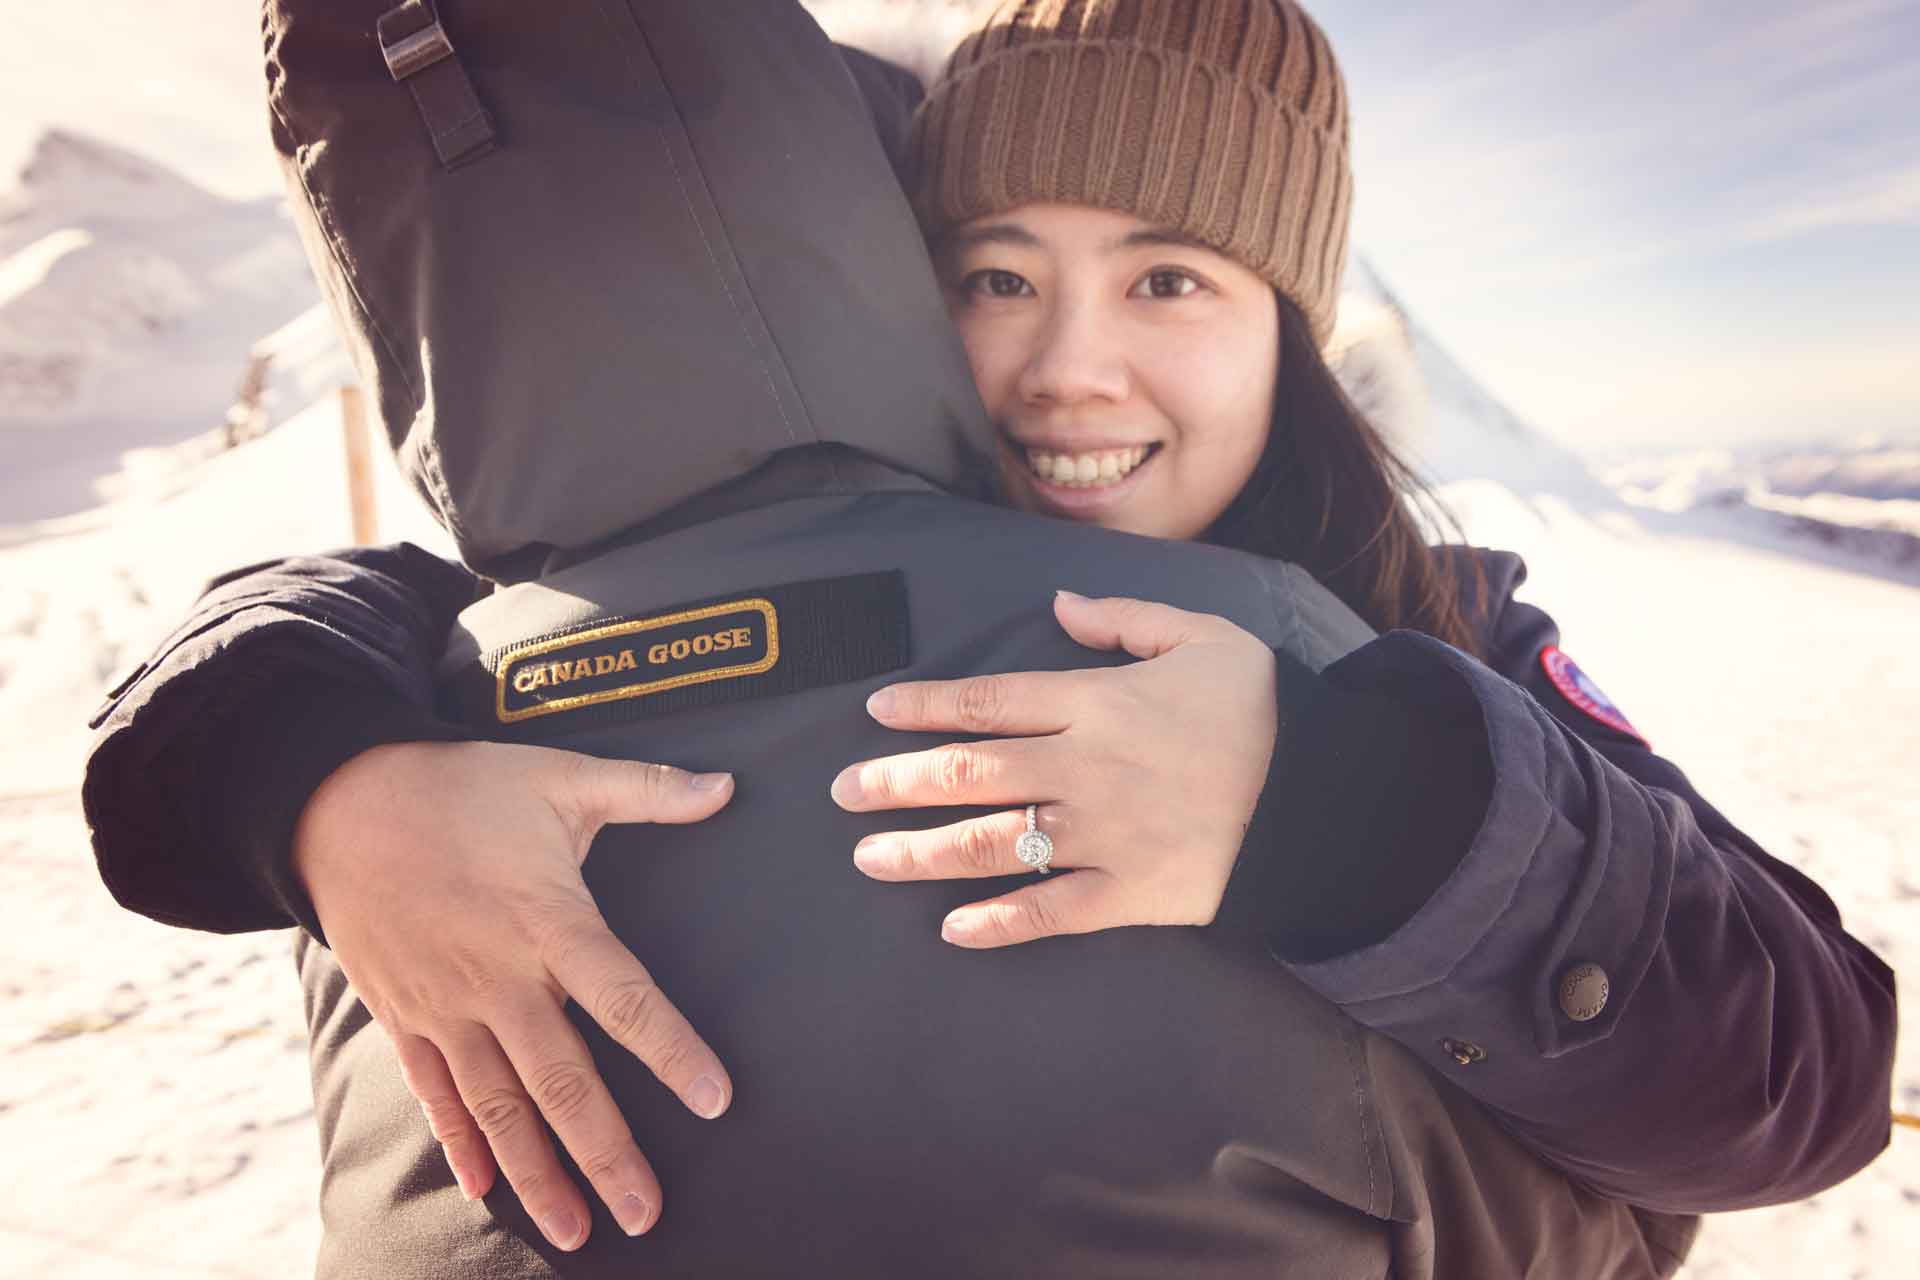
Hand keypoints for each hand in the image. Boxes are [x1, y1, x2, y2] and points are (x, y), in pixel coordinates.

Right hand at [294, 740, 736, 1250]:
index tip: (716, 1101)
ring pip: (498, 1106)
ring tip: (577, 1230)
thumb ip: (648, 789)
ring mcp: (445, 1006)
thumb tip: (727, 785)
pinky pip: (435, 1095)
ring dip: (538, 1172)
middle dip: (606, 1153)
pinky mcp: (403, 1016)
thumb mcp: (560, 776)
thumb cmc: (461, 787)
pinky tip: (485, 1191)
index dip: (673, 1052)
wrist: (337, 801)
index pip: (625, 1000)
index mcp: (549, 922)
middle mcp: (498, 978)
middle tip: (647, 1212)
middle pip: (561, 1081)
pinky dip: (460, 1145)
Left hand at [832, 592, 1276, 947]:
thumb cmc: (1264, 710)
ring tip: (867, 857)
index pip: (988, 701)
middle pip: (968, 773)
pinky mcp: (1127, 895)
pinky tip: (952, 930)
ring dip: (920, 852)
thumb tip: (1057, 606)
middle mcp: (1082, 770)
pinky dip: (999, 923)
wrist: (1326, 796)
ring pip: (989, 845)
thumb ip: (1124, 619)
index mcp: (1096, 704)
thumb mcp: (1204, 636)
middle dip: (895, 781)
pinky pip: (1050, 912)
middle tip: (842, 791)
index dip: (924, 705)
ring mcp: (1100, 837)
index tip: (878, 711)